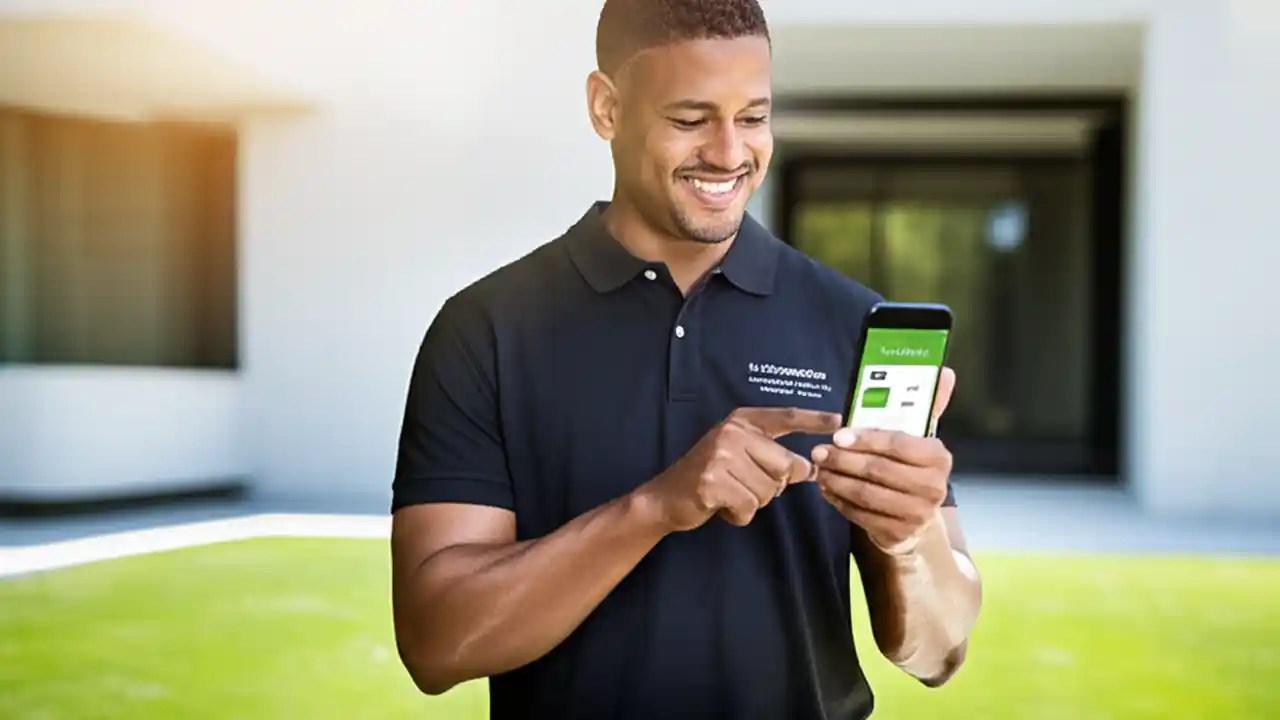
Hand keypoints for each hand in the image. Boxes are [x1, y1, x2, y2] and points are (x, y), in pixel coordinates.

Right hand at [639, 407, 842, 531]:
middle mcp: (733, 432)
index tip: (840, 420)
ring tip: (730, 494)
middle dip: (774, 485)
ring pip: (769, 490)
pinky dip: (739, 515)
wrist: (666, 497)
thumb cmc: (710, 477)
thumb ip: (770, 455)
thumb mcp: (738, 455)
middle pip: (786, 466)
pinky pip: (749, 507)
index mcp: (742, 421)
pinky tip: (721, 506)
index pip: (785, 417)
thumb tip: (810, 468)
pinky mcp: (713, 481)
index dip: (813, 420)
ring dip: (754, 502)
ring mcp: (721, 455)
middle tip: (746, 485)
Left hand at [813, 367, 956, 553]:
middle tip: (818, 451)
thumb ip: (928, 404)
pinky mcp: (898, 534)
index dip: (865, 439)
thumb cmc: (912, 468)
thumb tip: (945, 371)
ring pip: (866, 494)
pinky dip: (839, 501)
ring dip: (837, 480)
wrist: (918, 518)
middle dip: (844, 460)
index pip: (897, 444)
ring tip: (819, 469)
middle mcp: (933, 487)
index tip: (838, 435)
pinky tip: (827, 489)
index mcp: (938, 457)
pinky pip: (860, 516)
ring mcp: (917, 514)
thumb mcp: (920, 436)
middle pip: (878, 470)